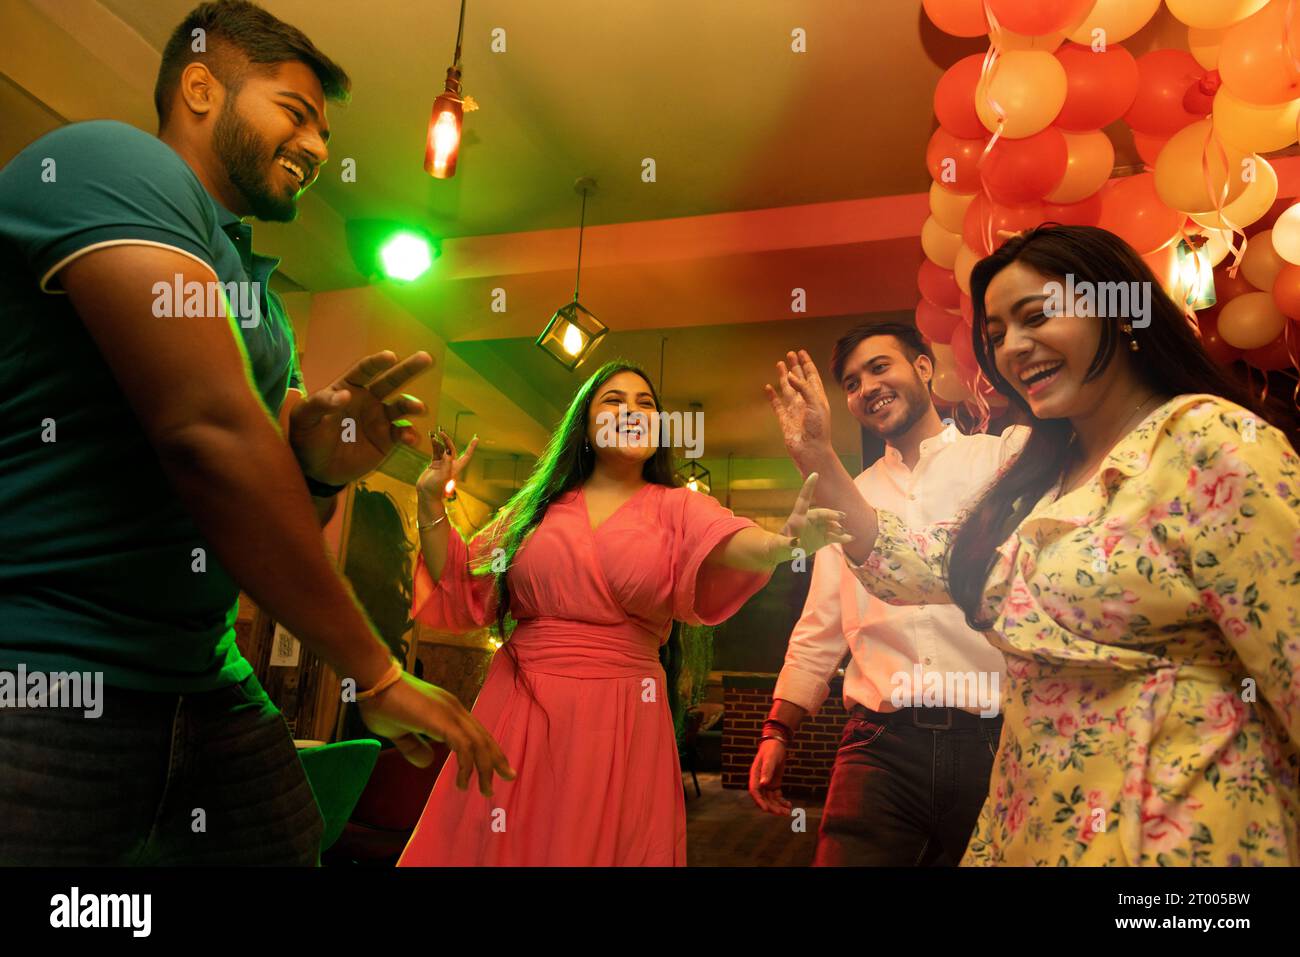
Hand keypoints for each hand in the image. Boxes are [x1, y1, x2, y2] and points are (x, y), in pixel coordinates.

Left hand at [290, 350, 433, 485]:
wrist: (316, 470)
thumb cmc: (307, 437)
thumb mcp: (304, 418)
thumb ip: (320, 403)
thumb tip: (345, 395)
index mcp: (348, 388)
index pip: (365, 370)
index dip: (378, 362)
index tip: (391, 356)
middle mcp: (368, 400)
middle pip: (391, 381)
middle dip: (409, 369)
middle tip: (427, 358)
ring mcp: (379, 420)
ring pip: (400, 407)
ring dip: (411, 405)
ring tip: (419, 408)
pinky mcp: (386, 440)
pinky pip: (402, 434)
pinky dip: (409, 435)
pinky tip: (409, 439)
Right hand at [358, 673, 514, 795]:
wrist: (373, 681)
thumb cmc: (381, 703)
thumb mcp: (398, 731)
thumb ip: (414, 746)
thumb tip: (428, 763)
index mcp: (447, 711)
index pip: (475, 732)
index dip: (487, 750)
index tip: (494, 768)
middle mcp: (455, 710)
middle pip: (484, 737)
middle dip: (497, 759)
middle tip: (509, 776)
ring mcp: (450, 713)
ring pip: (478, 744)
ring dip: (485, 768)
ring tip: (486, 790)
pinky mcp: (442, 720)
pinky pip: (463, 746)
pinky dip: (467, 765)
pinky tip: (463, 782)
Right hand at [417, 427, 478, 499]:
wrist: (426, 494)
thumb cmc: (436, 489)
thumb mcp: (443, 476)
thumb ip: (446, 464)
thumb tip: (448, 452)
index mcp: (456, 468)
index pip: (467, 456)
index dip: (472, 447)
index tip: (476, 438)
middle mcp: (451, 465)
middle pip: (452, 449)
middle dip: (447, 440)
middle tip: (441, 433)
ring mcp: (443, 464)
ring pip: (442, 449)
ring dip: (439, 442)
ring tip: (434, 435)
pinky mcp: (435, 464)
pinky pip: (435, 452)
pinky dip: (434, 446)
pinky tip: (432, 439)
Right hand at [748, 738, 792, 814]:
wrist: (776, 744)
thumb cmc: (772, 750)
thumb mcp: (770, 758)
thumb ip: (767, 770)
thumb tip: (763, 784)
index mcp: (755, 775)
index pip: (755, 791)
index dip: (759, 801)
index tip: (766, 809)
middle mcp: (759, 781)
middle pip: (763, 798)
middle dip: (772, 807)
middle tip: (783, 813)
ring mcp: (766, 784)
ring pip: (770, 799)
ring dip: (778, 806)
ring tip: (788, 812)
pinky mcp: (773, 784)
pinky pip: (776, 796)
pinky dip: (781, 802)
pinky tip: (788, 805)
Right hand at [764, 349, 834, 474]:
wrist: (810, 449)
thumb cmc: (818, 429)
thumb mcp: (816, 404)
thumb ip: (803, 388)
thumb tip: (789, 375)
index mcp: (817, 397)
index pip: (812, 376)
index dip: (807, 364)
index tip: (801, 353)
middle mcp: (805, 401)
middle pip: (799, 379)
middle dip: (795, 366)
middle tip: (790, 354)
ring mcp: (795, 410)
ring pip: (788, 389)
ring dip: (783, 377)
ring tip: (779, 364)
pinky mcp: (785, 419)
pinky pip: (777, 404)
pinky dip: (772, 396)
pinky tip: (768, 388)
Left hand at [781, 472, 852, 556]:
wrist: (786, 552)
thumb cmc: (781, 545)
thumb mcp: (780, 545)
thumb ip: (786, 543)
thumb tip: (795, 543)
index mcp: (798, 517)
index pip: (804, 499)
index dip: (809, 486)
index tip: (815, 474)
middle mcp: (810, 520)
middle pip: (822, 513)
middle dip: (831, 514)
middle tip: (841, 516)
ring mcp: (818, 528)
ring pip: (830, 525)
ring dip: (838, 527)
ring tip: (843, 531)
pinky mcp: (823, 538)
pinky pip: (834, 537)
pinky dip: (842, 538)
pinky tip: (851, 538)